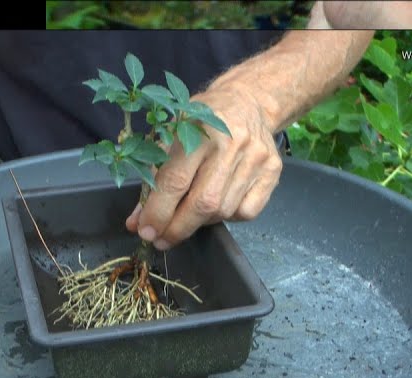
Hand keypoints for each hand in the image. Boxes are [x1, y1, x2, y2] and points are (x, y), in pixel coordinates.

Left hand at [125, 83, 282, 249]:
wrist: (247, 103)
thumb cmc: (202, 120)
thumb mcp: (171, 135)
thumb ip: (153, 176)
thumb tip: (139, 222)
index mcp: (200, 129)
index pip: (176, 181)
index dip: (158, 212)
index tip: (146, 231)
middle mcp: (233, 144)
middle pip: (203, 203)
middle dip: (178, 228)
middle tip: (161, 240)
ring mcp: (257, 159)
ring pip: (224, 211)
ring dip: (201, 222)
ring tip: (189, 216)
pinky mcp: (273, 171)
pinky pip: (247, 212)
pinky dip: (228, 217)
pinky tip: (218, 206)